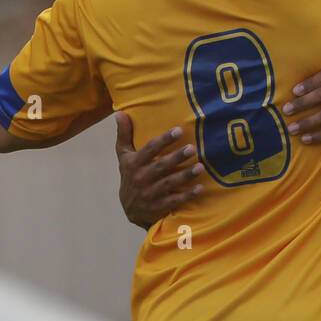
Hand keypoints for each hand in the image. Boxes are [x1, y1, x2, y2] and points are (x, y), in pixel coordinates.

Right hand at [115, 112, 204, 228]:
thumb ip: (124, 134)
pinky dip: (187, 196)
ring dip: (185, 175)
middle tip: (193, 148)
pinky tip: (200, 188)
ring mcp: (149, 194)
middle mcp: (140, 178)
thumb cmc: (131, 175)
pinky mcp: (159, 207)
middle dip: (177, 157)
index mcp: (133, 163)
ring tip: (201, 167)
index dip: (164, 140)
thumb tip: (119, 112)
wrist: (131, 208)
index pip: (150, 149)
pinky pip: (174, 201)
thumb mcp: (124, 156)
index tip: (179, 130)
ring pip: (169, 183)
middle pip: (161, 166)